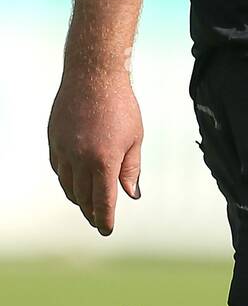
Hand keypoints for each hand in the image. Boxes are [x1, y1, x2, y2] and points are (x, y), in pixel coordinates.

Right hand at [48, 75, 142, 234]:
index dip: (104, 220)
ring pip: (67, 185)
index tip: (106, 230)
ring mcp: (63, 149)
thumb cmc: (121, 105)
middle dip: (91, 212)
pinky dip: (67, 179)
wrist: (93, 75)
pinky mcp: (54, 140)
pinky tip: (75, 180)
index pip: (102, 201)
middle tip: (97, 220)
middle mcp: (80, 158)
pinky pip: (59, 169)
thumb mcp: (135, 137)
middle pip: (83, 197)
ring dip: (78, 197)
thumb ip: (131, 169)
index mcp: (104, 160)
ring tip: (87, 203)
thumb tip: (131, 194)